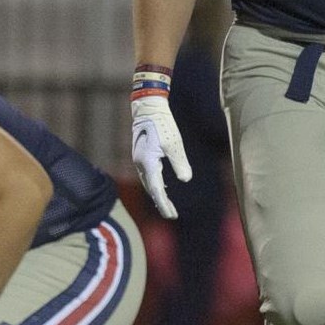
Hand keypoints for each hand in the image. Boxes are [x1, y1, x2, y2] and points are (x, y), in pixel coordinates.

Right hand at [130, 95, 192, 218]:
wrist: (148, 108)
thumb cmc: (163, 124)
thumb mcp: (175, 143)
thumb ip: (180, 162)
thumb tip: (186, 179)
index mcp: (148, 162)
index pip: (156, 189)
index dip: (164, 204)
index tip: (172, 215)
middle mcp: (140, 164)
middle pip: (151, 189)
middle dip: (161, 203)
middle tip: (172, 215)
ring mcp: (139, 160)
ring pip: (148, 183)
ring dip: (158, 195)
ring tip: (167, 206)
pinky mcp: (141, 156)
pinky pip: (147, 176)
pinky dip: (155, 186)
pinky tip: (163, 189)